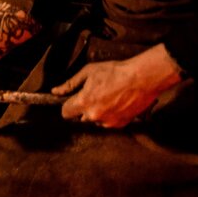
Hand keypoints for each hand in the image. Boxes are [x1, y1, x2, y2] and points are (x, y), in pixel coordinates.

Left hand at [52, 44, 185, 127]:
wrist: (142, 78)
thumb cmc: (115, 72)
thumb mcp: (89, 72)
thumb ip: (70, 84)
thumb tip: (55, 91)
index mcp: (84, 102)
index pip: (66, 113)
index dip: (68, 106)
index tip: (72, 101)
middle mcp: (94, 115)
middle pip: (80, 118)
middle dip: (84, 109)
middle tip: (94, 96)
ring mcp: (108, 122)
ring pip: (95, 121)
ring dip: (97, 113)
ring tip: (107, 98)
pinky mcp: (120, 124)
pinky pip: (108, 123)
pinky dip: (109, 116)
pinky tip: (116, 103)